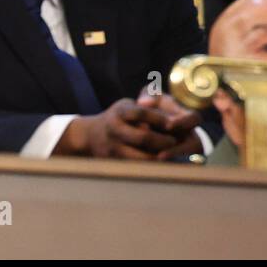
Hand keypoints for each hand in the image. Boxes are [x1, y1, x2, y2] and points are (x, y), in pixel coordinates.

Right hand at [54, 97, 201, 159]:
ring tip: (169, 153)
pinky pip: (135, 166)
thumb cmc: (121, 115)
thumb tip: (164, 111)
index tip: (173, 123)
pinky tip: (159, 163)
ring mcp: (112, 147)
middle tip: (173, 141)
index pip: (141, 113)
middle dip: (161, 141)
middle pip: (142, 137)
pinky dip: (148, 165)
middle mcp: (114, 128)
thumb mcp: (130, 103)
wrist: (92, 135)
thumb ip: (149, 100)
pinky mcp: (114, 162)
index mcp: (120, 111)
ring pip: (140, 156)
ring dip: (157, 155)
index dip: (158, 118)